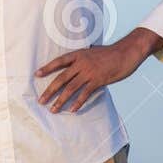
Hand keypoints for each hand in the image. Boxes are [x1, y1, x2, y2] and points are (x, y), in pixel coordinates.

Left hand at [34, 33, 154, 113]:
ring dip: (61, 100)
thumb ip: (82, 59)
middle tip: (41, 100)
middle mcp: (81, 63)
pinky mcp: (98, 80)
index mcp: (78, 55)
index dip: (47, 68)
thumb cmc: (110, 53)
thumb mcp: (93, 52)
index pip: (59, 62)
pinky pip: (85, 94)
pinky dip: (78, 102)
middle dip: (50, 90)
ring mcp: (89, 72)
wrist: (126, 52)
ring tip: (53, 109)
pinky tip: (72, 110)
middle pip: (61, 78)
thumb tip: (75, 66)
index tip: (36, 74)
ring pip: (71, 88)